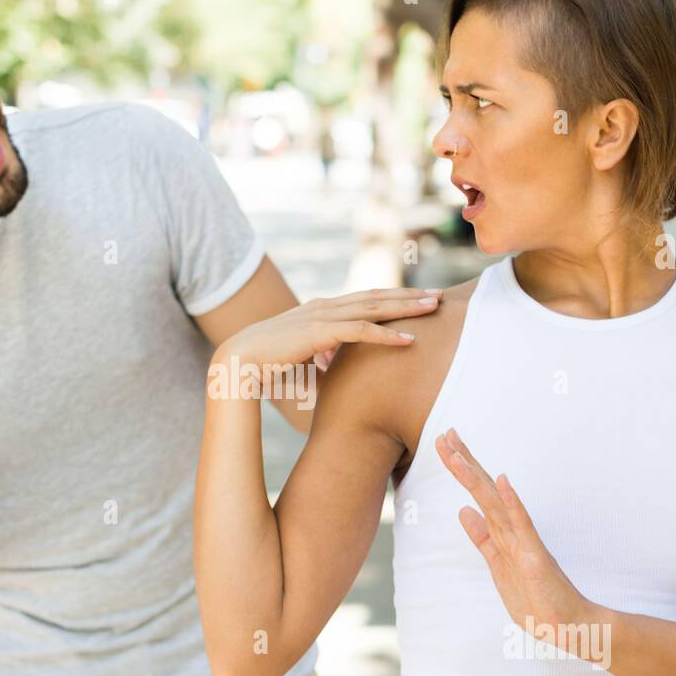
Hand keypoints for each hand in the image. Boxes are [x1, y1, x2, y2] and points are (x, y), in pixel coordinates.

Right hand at [215, 287, 442, 370]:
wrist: (237, 361)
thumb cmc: (266, 365)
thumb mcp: (301, 359)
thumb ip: (321, 363)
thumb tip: (334, 380)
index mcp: (320, 310)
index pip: (364, 299)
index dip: (393, 297)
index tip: (418, 299)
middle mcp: (324, 307)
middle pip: (376, 296)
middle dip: (408, 295)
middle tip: (438, 295)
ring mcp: (322, 316)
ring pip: (373, 308)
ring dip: (406, 307)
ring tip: (433, 307)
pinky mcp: (319, 333)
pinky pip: (361, 331)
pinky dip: (387, 335)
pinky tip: (409, 339)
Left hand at [435, 427, 590, 640]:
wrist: (567, 625)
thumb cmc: (535, 598)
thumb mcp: (498, 565)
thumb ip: (482, 538)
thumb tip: (463, 512)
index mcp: (501, 532)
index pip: (477, 494)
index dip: (462, 470)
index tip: (446, 445)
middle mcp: (511, 530)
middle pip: (482, 490)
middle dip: (462, 463)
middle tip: (444, 434)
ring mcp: (523, 541)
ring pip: (495, 502)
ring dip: (475, 476)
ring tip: (459, 452)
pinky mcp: (534, 555)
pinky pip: (521, 524)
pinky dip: (511, 502)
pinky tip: (502, 480)